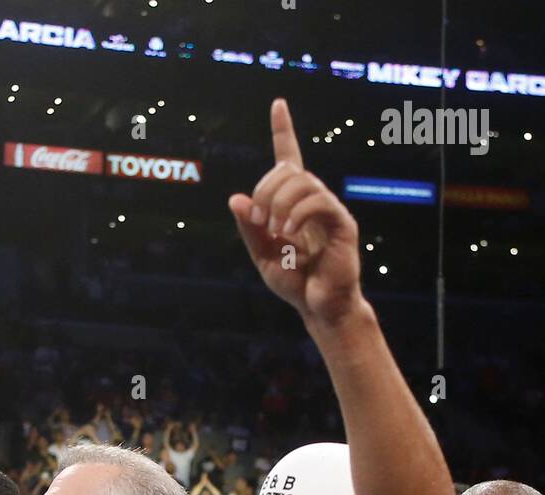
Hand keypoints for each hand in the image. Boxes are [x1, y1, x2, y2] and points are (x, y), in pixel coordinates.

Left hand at [229, 98, 362, 327]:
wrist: (319, 308)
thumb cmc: (295, 282)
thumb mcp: (262, 255)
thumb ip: (249, 228)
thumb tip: (235, 198)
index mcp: (293, 204)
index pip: (290, 158)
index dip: (283, 130)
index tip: (278, 104)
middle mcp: (313, 200)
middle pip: (287, 170)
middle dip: (265, 190)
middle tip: (260, 222)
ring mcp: (330, 209)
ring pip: (302, 182)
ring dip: (279, 203)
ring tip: (275, 232)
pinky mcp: (342, 223)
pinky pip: (319, 201)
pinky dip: (298, 213)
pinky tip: (289, 234)